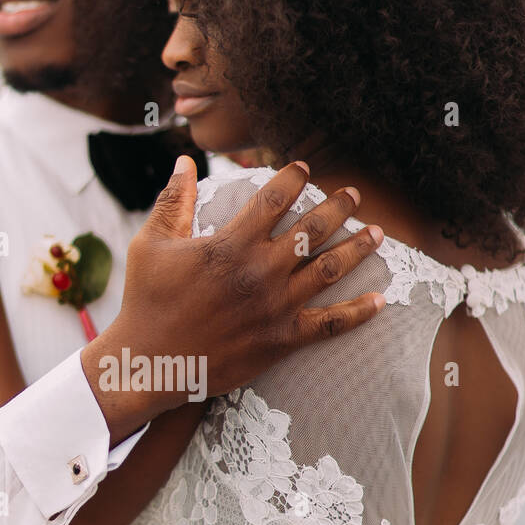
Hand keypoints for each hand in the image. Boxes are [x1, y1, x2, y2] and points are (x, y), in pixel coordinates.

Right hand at [82, 157, 385, 442]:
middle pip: (313, 229)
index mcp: (231, 243)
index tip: (304, 169)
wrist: (149, 363)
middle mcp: (260, 270)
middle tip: (353, 195)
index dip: (294, 178)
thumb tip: (183, 161)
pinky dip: (358, 312)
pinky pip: (330, 324)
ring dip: (357, 248)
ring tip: (376, 233)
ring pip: (329, 270)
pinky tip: (379, 300)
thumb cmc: (145, 301)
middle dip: (339, 207)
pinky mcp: (281, 339)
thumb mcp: (151, 244)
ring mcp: (275, 306)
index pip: (275, 198)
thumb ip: (173, 201)